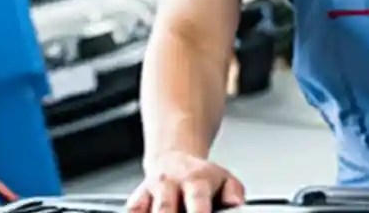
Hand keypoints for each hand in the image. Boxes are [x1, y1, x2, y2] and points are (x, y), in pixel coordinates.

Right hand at [126, 151, 245, 212]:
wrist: (173, 160)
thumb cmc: (200, 177)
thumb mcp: (225, 179)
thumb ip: (234, 192)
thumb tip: (236, 204)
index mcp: (195, 180)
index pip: (196, 202)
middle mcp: (169, 183)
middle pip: (165, 210)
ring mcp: (150, 191)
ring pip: (143, 211)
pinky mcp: (135, 200)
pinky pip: (132, 211)